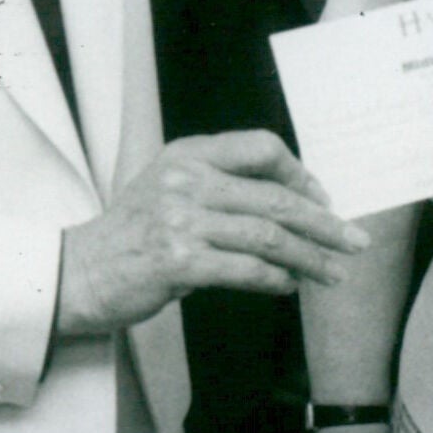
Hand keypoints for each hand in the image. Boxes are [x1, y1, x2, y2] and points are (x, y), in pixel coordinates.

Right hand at [57, 132, 368, 335]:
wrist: (78, 272)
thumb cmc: (133, 235)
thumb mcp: (171, 189)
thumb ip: (221, 187)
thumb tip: (294, 204)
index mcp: (188, 154)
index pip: (261, 146)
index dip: (300, 173)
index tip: (324, 199)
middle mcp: (186, 180)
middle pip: (275, 196)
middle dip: (323, 222)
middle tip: (354, 240)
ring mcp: (180, 220)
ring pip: (268, 235)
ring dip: (310, 257)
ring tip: (335, 273)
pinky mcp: (178, 261)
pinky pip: (246, 268)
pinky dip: (276, 279)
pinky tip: (291, 286)